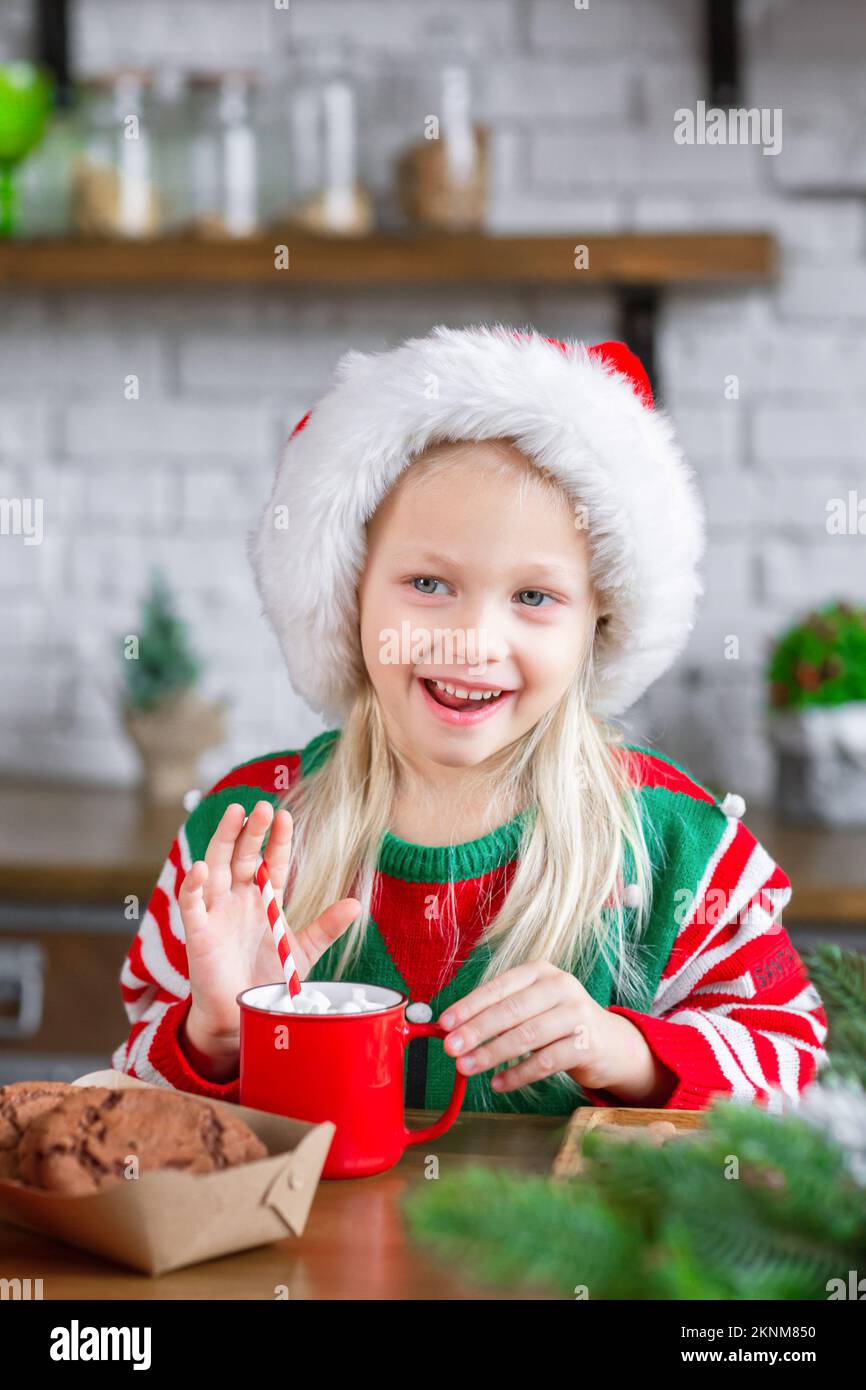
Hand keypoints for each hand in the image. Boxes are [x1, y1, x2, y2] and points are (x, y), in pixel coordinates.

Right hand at [178, 800, 359, 1065]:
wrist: (243, 1016)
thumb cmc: (268, 980)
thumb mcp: (302, 950)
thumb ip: (326, 927)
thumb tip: (356, 904)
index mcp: (263, 900)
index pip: (272, 862)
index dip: (278, 840)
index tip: (286, 816)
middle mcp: (238, 899)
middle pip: (242, 856)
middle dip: (251, 831)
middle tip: (260, 805)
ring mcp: (216, 913)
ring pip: (216, 867)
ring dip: (224, 840)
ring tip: (234, 815)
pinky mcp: (198, 933)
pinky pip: (192, 905)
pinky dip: (193, 885)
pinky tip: (200, 868)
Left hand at [439, 960, 676, 1104]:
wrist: (610, 1043)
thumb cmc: (558, 1022)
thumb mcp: (533, 1005)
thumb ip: (500, 1011)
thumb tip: (454, 1028)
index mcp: (541, 971)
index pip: (499, 987)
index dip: (470, 1005)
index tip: (445, 1023)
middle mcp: (561, 986)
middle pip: (511, 1010)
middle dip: (476, 1030)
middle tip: (450, 1048)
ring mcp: (577, 1014)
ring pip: (527, 1036)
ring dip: (491, 1054)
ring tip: (466, 1067)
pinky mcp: (587, 1045)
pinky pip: (545, 1062)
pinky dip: (517, 1075)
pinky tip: (498, 1084)